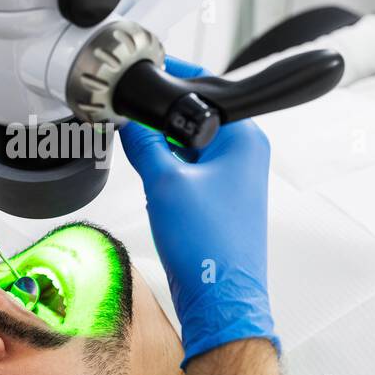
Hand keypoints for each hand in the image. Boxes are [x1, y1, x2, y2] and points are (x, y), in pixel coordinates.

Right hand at [120, 56, 277, 366]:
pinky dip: (170, 180)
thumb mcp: (164, 181)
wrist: (219, 299)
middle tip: (135, 134)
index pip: (205, 87)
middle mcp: (246, 153)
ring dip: (164, 158)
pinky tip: (160, 199)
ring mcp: (235, 178)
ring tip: (153, 181)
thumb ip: (143, 142)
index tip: (143, 75)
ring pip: (188, 149)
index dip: (170, 79)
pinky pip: (190, 175)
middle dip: (161, 127)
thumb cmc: (208, 245)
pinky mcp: (222, 201)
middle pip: (194, 117)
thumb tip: (128, 121)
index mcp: (244, 137)